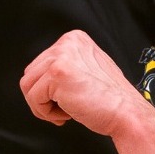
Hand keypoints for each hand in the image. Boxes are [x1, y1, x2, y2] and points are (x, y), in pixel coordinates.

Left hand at [19, 30, 150, 138]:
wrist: (127, 113)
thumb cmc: (111, 99)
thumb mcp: (89, 69)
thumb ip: (68, 66)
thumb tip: (42, 78)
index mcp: (75, 39)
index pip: (41, 64)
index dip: (49, 88)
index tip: (67, 98)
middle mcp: (67, 43)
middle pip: (31, 74)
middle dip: (43, 97)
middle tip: (64, 109)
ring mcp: (61, 56)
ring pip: (28, 86)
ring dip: (42, 106)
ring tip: (64, 112)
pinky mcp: (56, 73)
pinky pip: (33, 98)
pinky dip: (45, 113)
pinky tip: (67, 114)